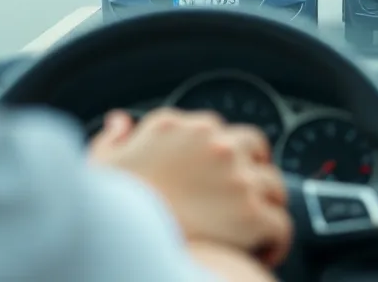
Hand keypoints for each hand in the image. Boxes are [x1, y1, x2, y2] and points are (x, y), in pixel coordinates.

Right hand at [89, 108, 292, 267]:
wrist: (114, 245)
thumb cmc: (101, 211)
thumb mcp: (98, 168)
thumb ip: (113, 141)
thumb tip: (121, 122)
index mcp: (176, 127)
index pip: (212, 128)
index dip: (217, 150)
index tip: (214, 171)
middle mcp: (213, 143)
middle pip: (252, 146)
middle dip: (251, 167)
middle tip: (240, 195)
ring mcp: (235, 176)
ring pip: (272, 183)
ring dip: (266, 203)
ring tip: (255, 226)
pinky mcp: (249, 213)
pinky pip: (279, 224)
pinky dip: (276, 241)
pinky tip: (264, 254)